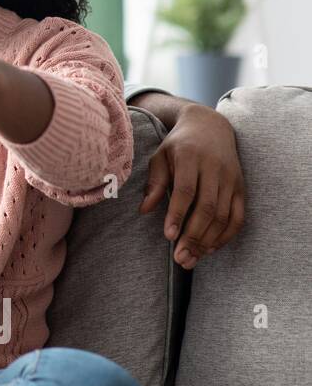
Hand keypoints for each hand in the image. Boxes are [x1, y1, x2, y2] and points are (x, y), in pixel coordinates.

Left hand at [139, 102, 244, 267]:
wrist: (211, 127)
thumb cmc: (178, 145)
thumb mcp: (160, 156)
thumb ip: (154, 183)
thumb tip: (143, 211)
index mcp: (190, 157)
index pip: (185, 190)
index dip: (177, 214)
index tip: (168, 236)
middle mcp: (214, 168)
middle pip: (207, 207)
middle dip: (193, 235)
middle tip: (180, 258)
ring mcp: (231, 179)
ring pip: (223, 215)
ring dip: (208, 240)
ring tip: (191, 258)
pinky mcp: (241, 188)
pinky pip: (238, 216)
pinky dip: (226, 235)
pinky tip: (210, 249)